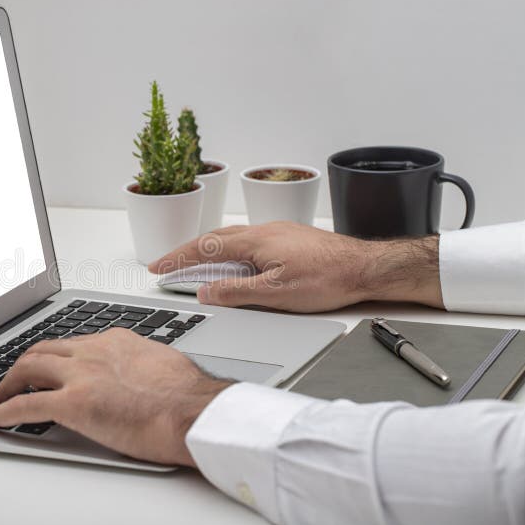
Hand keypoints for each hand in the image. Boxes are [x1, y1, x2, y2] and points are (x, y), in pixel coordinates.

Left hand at [0, 328, 231, 465]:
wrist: (196, 411)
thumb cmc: (190, 396)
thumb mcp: (163, 367)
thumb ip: (142, 367)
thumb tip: (140, 378)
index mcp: (116, 341)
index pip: (73, 344)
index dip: (55, 357)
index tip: (48, 367)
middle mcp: (93, 350)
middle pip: (43, 350)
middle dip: (23, 365)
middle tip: (14, 381)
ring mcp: (81, 374)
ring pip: (28, 368)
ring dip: (7, 384)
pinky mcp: (73, 403)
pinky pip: (24, 406)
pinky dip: (0, 412)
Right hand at [148, 222, 442, 312]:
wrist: (365, 268)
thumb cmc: (327, 278)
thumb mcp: (276, 294)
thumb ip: (236, 292)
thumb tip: (205, 292)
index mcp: (255, 241)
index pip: (204, 248)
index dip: (177, 258)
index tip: (158, 266)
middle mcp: (263, 230)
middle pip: (213, 238)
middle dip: (186, 251)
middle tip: (167, 264)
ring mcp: (276, 232)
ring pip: (231, 238)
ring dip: (207, 249)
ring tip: (193, 265)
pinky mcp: (287, 238)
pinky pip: (247, 240)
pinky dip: (228, 250)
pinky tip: (232, 262)